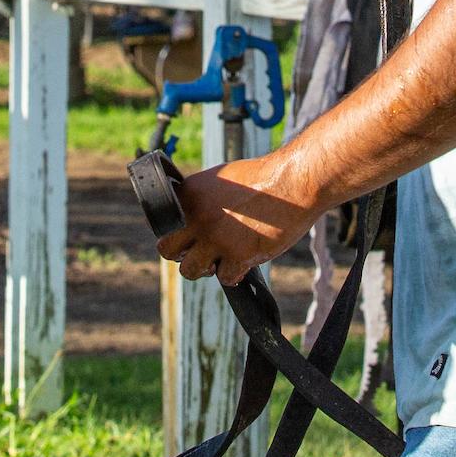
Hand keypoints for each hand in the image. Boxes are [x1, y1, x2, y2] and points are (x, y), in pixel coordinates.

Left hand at [154, 153, 318, 284]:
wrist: (291, 183)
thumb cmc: (262, 178)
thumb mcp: (221, 179)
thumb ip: (199, 199)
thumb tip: (189, 219)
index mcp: (189, 194)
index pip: (164, 223)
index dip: (178, 232)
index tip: (190, 234)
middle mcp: (196, 217)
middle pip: (167, 250)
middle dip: (182, 254)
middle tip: (201, 250)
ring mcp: (215, 238)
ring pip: (189, 270)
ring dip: (205, 268)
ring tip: (221, 258)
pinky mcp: (237, 256)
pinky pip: (224, 278)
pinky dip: (234, 273)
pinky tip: (245, 260)